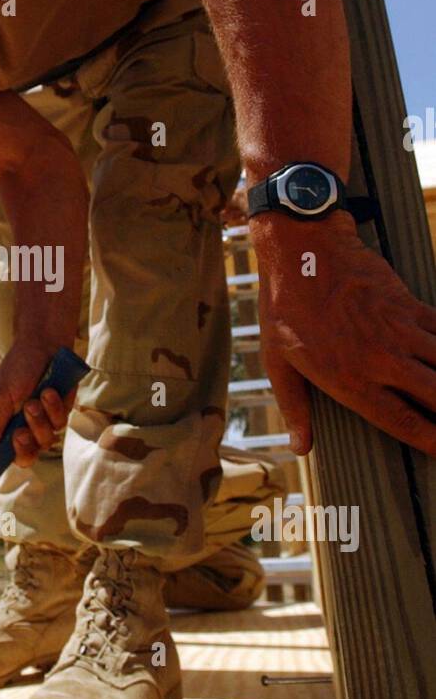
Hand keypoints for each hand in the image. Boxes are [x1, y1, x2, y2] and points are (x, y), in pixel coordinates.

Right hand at [0, 340, 76, 479]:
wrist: (47, 344)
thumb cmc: (18, 367)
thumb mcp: (0, 397)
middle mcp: (16, 427)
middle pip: (21, 458)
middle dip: (23, 447)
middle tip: (19, 431)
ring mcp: (39, 422)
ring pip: (43, 443)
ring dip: (39, 421)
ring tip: (36, 398)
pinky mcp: (58, 414)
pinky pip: (59, 425)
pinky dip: (53, 409)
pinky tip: (49, 391)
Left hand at [253, 215, 435, 455]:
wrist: (304, 251)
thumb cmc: (285, 307)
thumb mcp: (277, 362)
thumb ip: (294, 407)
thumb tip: (301, 446)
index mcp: (349, 380)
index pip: (401, 421)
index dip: (430, 440)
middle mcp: (380, 360)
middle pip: (435, 396)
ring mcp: (399, 332)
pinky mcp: (408, 306)